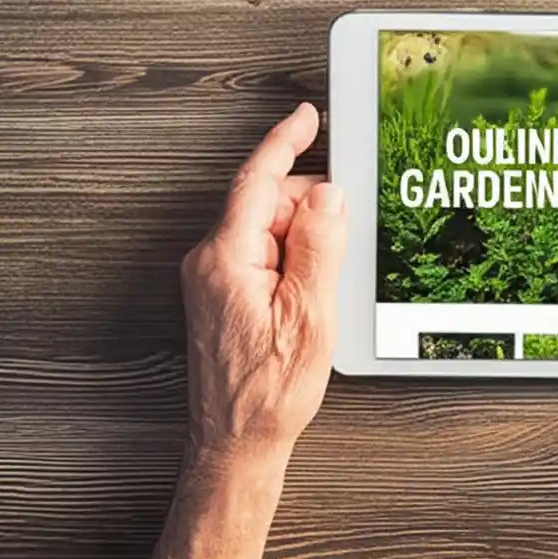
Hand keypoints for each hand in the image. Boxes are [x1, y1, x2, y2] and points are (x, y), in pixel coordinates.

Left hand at [148, 103, 347, 558]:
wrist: (235, 442)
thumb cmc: (268, 392)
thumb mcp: (310, 316)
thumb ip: (320, 247)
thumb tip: (329, 194)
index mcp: (228, 258)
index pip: (258, 180)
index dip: (285, 142)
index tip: (306, 117)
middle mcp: (210, 260)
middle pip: (268, 203)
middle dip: (311, 208)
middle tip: (346, 240)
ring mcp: (213, 277)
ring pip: (268, 229)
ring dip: (305, 240)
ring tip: (326, 287)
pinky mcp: (221, 293)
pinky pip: (261, 253)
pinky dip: (292, 258)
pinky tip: (312, 291)